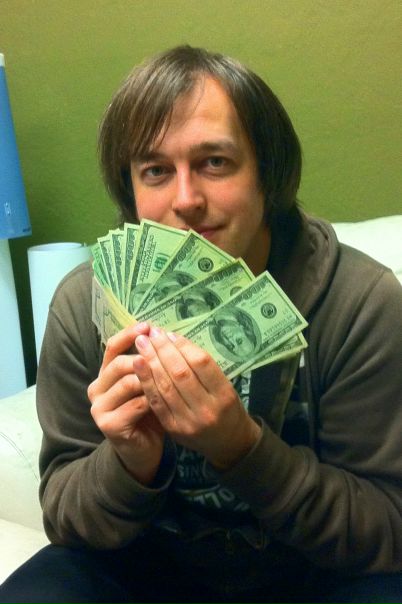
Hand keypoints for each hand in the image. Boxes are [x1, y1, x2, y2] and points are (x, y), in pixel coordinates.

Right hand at [88, 322, 164, 484]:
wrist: (143, 451)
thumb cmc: (148, 414)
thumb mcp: (149, 384)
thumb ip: (149, 363)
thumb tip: (161, 333)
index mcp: (105, 375)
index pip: (112, 347)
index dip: (129, 334)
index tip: (148, 326)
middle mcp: (97, 389)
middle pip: (119, 363)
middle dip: (145, 357)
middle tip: (165, 354)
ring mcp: (100, 408)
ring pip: (128, 382)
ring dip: (151, 378)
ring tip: (171, 379)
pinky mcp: (109, 425)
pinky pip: (135, 404)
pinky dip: (153, 400)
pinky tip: (167, 401)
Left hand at [133, 326, 260, 469]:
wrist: (228, 444)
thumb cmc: (228, 408)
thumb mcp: (226, 386)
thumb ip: (204, 368)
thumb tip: (174, 340)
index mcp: (224, 395)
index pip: (202, 363)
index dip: (183, 345)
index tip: (169, 333)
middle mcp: (207, 409)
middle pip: (181, 373)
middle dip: (163, 350)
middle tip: (151, 334)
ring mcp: (189, 421)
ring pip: (166, 387)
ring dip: (151, 363)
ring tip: (141, 345)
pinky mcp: (174, 429)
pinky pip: (157, 402)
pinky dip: (147, 382)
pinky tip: (139, 366)